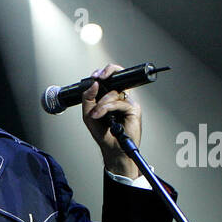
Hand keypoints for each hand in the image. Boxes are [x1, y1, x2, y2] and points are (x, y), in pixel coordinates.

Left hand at [81, 63, 141, 178]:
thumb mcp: (89, 115)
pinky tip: (100, 115)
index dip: (105, 72)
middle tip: (98, 78)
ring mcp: (128, 103)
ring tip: (95, 114)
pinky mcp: (133, 109)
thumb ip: (88, 99)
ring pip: (115, 93)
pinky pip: (119, 103)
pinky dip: (106, 108)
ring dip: (101, 103)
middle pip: (119, 77)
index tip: (94, 76)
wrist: (112, 149)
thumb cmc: (103, 134)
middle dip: (108, 73)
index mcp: (112, 97)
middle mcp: (121, 98)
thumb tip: (93, 84)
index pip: (112, 78)